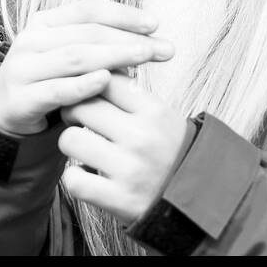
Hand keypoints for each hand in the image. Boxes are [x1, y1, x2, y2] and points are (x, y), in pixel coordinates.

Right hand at [0, 0, 173, 135]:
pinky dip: (83, 85)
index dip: (123, 14)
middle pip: (87, 33)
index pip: (89, 9)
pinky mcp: (20, 98)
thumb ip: (99, 47)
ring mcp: (23, 68)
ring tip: (143, 59)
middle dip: (128, 39)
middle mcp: (31, 40)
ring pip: (75, 57)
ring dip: (114, 56)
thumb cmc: (46, 82)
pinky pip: (56, 89)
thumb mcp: (69, 57)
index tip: (155, 24)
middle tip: (161, 48)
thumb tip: (144, 45)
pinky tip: (106, 80)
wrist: (3, 114)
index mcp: (44, 22)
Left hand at [57, 72, 190, 224]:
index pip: (105, 79)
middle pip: (81, 106)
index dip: (90, 84)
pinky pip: (72, 179)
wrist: (196, 197)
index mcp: (154, 111)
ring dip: (73, 144)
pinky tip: (88, 175)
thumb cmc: (169, 150)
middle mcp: (141, 137)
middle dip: (74, 111)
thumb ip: (129, 93)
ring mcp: (129, 169)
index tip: (89, 93)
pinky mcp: (118, 199)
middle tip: (80, 120)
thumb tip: (95, 67)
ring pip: (70, 140)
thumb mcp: (160, 114)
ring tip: (85, 149)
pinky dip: (75, 179)